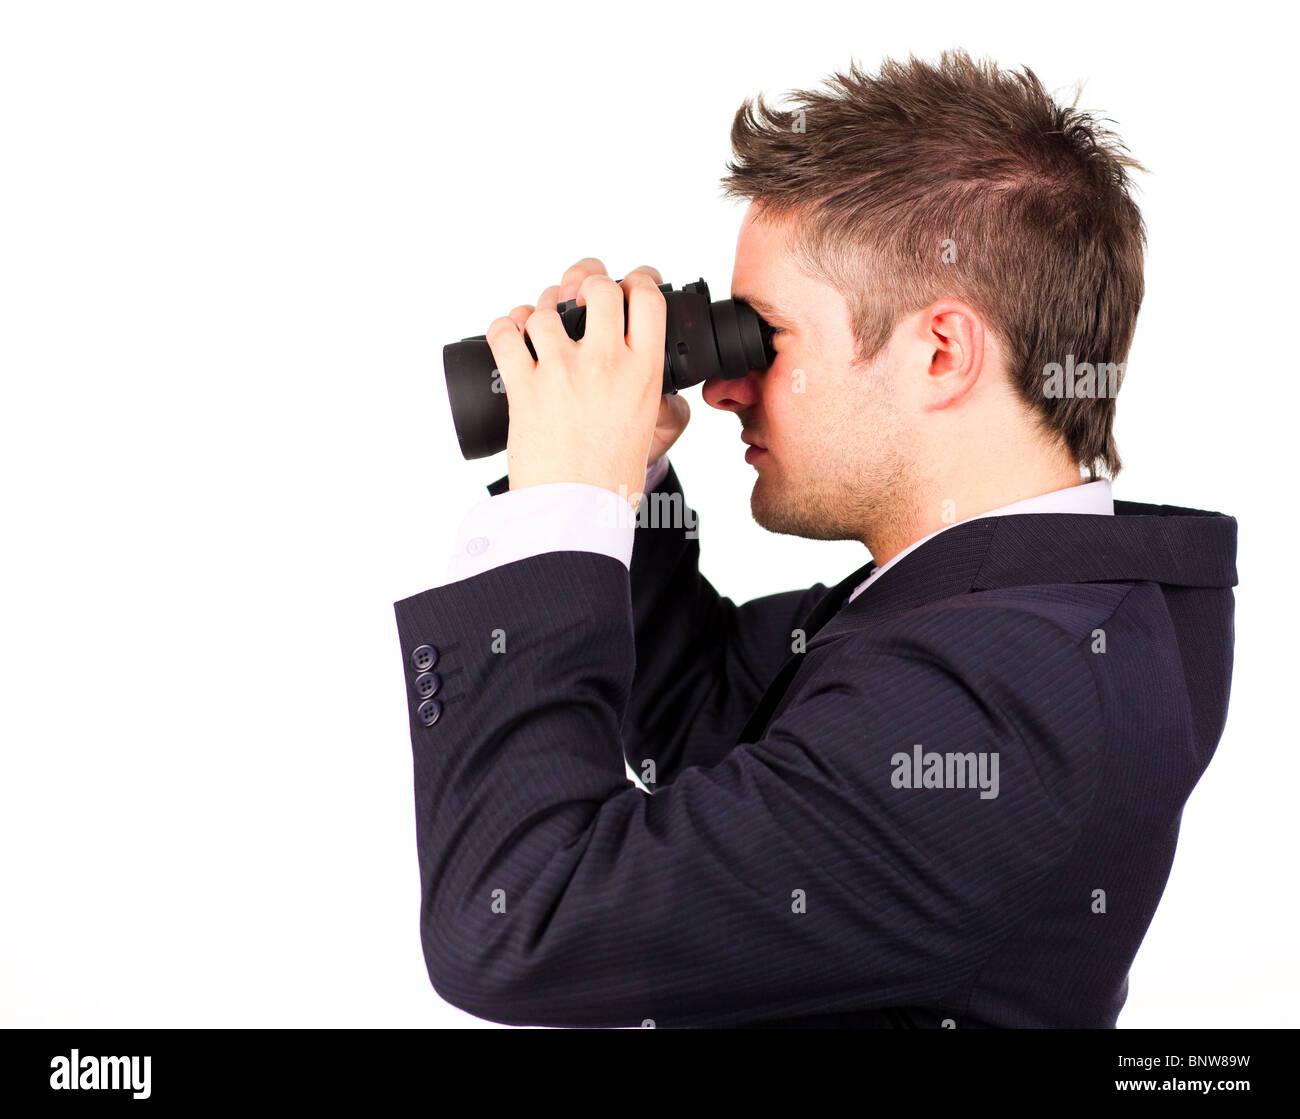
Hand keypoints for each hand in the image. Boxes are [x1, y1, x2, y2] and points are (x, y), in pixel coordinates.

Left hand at [486, 259, 674, 504]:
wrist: (576, 513)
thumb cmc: (611, 481)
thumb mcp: (650, 430)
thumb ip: (653, 397)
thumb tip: (658, 384)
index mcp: (645, 373)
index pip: (647, 298)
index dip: (637, 280)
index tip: (629, 283)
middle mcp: (606, 363)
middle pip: (599, 288)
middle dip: (587, 282)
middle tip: (579, 293)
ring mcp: (563, 371)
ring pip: (548, 309)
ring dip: (541, 309)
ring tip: (539, 323)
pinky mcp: (524, 386)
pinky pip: (506, 335)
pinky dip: (504, 327)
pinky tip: (510, 334)